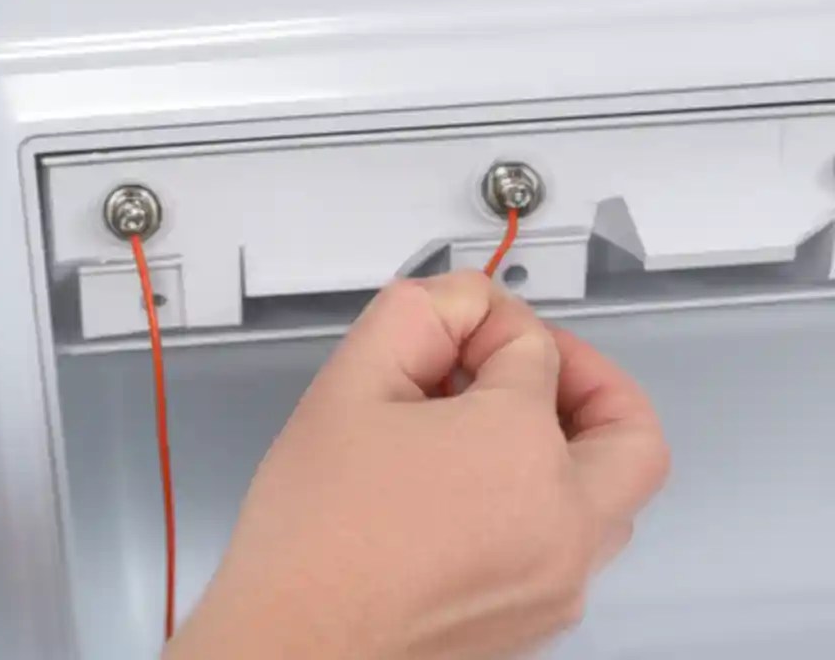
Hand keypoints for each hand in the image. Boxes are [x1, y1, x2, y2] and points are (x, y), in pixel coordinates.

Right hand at [166, 271, 669, 659]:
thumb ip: (416, 314)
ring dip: (573, 448)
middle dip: (590, 382)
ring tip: (495, 433)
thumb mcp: (347, 386)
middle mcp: (563, 518)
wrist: (297, 641)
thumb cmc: (315, 533)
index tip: (450, 330)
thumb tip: (463, 301)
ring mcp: (560, 579)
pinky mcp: (540, 620)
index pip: (535, 351)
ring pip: (611, 498)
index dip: (487, 324)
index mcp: (521, 448)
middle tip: (538, 369)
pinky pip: (575, 548)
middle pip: (630, 431)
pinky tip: (476, 496)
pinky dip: (548, 505)